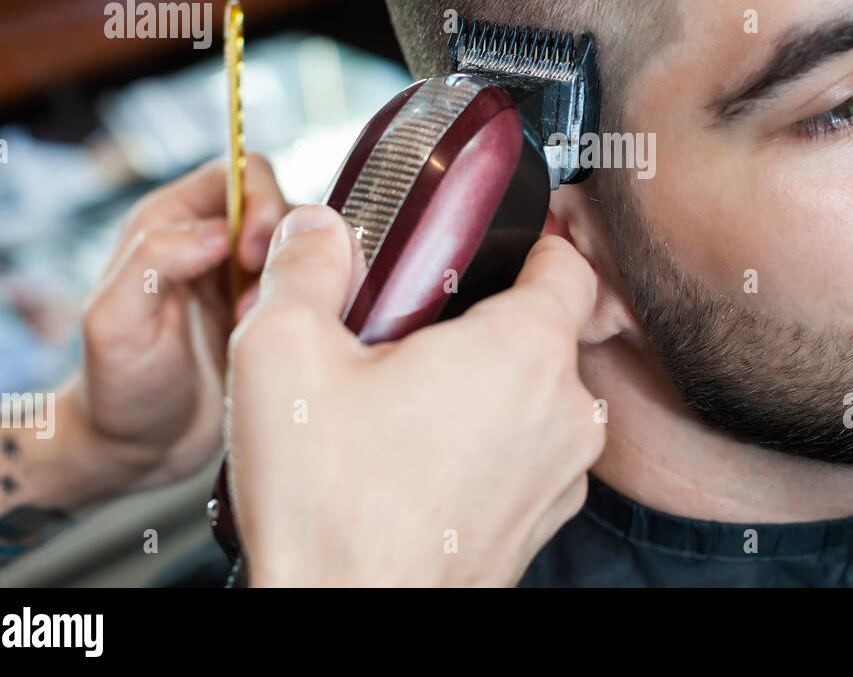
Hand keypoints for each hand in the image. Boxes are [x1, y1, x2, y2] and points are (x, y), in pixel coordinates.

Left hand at [75, 154, 287, 495]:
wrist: (140, 451)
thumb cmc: (117, 388)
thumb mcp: (114, 322)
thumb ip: (154, 261)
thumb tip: (216, 232)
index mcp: (172, 223)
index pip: (241, 174)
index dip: (260, 203)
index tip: (253, 255)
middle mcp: (216, 242)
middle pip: (285, 206)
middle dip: (287, 247)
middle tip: (263, 298)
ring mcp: (250, 279)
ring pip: (308, 248)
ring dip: (300, 280)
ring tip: (265, 324)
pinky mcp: (276, 313)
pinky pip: (316, 287)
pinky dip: (315, 303)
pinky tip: (288, 337)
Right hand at [226, 204, 604, 586]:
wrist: (347, 622)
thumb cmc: (329, 510)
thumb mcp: (284, 354)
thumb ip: (306, 267)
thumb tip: (319, 229)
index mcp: (524, 352)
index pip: (568, 262)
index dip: (530, 243)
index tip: (485, 250)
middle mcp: (564, 412)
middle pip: (546, 329)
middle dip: (484, 320)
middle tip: (412, 335)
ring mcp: (560, 474)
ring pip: (536, 394)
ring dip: (485, 386)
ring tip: (406, 402)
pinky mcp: (541, 520)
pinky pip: (528, 452)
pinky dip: (489, 442)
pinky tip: (419, 457)